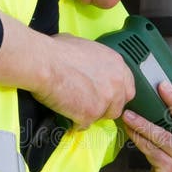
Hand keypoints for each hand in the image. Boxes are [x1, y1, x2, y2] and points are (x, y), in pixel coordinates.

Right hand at [0, 11, 134, 128]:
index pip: (127, 86)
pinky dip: (75, 122)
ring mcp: (105, 100)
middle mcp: (116, 83)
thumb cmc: (57, 52)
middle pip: (120, 104)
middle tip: (91, 104)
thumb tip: (87, 63)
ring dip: (92, 114)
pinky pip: (85, 124)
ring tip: (76, 108)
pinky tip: (66, 113)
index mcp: (116, 64)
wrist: (44, 63)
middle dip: (107, 106)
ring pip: (104, 116)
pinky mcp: (91, 114)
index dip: (116, 92)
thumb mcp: (84, 47)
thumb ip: (94, 60)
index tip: (107, 95)